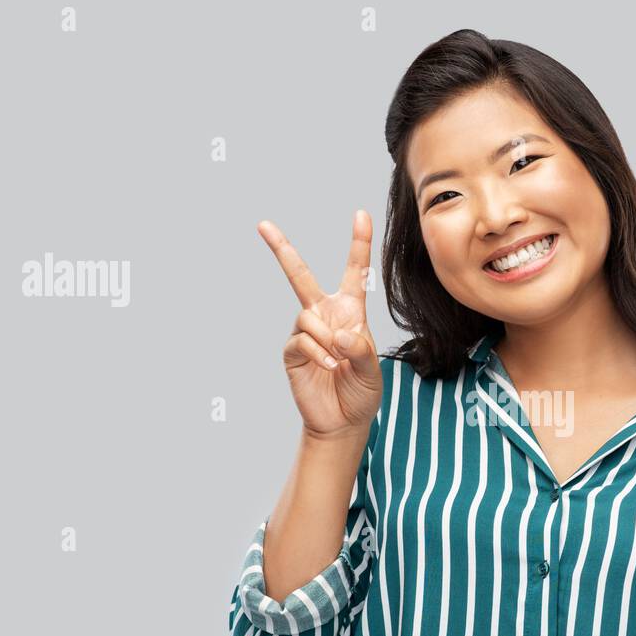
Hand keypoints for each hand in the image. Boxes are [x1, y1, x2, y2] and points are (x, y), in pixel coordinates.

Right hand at [258, 212, 382, 440]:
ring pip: (307, 316)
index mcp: (350, 313)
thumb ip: (361, 349)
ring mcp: (305, 333)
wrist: (342, 422)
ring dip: (326, 340)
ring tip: (338, 363)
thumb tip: (337, 334)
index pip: (354, 273)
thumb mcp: (373, 371)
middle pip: (300, 276)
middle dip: (281, 250)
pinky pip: (301, 341)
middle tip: (263, 224)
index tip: (361, 214)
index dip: (358, 243)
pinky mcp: (292, 352)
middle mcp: (324, 316)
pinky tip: (329, 368)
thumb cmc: (362, 393)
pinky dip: (318, 354)